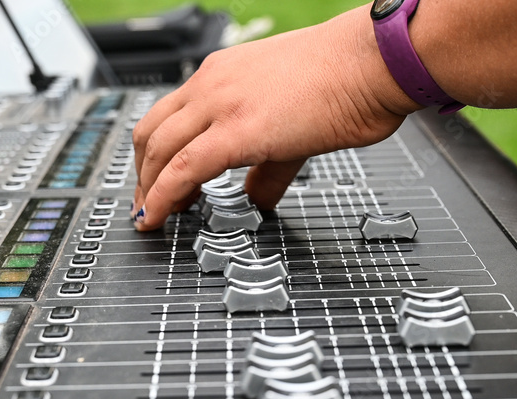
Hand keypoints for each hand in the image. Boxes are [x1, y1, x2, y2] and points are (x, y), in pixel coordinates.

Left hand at [131, 6, 421, 230]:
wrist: (374, 62)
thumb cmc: (347, 81)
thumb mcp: (291, 123)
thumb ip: (267, 165)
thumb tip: (258, 197)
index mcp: (222, 74)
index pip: (167, 116)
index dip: (152, 156)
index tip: (154, 183)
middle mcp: (212, 83)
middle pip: (149, 132)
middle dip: (142, 175)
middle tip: (147, 206)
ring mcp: (220, 103)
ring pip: (157, 149)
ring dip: (147, 188)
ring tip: (151, 218)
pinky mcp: (236, 130)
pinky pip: (183, 168)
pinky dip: (163, 196)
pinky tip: (160, 217)